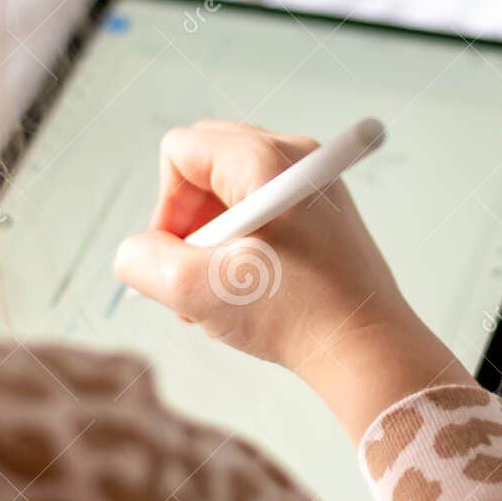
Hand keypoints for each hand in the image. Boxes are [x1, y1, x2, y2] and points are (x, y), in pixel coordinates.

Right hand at [113, 121, 471, 438]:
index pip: (180, 151)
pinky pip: (261, 210)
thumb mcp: (200, 292)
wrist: (367, 348)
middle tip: (199, 279)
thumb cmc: (295, 315)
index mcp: (266, 159)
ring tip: (224, 296)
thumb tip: (134, 252)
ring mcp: (313, 182)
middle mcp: (295, 156)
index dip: (167, 207)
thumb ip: (145, 262)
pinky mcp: (324, 211)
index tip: (184, 258)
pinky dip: (244, 246)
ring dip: (213, 242)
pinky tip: (252, 291)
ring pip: (230, 192)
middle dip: (188, 223)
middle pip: (205, 166)